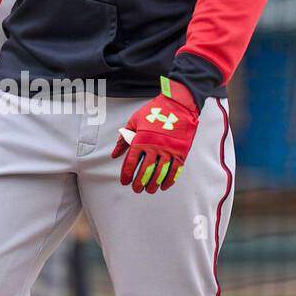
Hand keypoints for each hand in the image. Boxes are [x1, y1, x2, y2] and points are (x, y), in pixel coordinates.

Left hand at [111, 76, 199, 193]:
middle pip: (144, 172)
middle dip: (139, 183)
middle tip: (136, 189)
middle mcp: (154, 147)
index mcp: (141, 140)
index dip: (126, 175)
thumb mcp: (134, 121)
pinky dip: (169, 181)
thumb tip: (114, 155)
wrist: (178, 105)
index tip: (125, 182)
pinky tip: (163, 186)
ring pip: (159, 174)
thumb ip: (123, 139)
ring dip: (153, 185)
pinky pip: (174, 171)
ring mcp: (169, 150)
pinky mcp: (180, 152)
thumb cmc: (154, 111)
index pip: (131, 163)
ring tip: (148, 190)